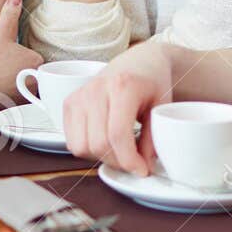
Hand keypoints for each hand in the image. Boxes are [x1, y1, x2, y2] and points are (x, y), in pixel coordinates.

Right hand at [0, 0, 41, 99]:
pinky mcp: (18, 105)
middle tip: (2, 69)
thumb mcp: (0, 31)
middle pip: (32, 72)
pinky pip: (20, 99)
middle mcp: (37, 80)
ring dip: (18, 83)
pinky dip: (13, 95)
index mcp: (37, 60)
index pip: (34, 58)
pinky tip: (0, 91)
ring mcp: (28, 95)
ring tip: (1, 79)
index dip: (19, 57)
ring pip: (27, 86)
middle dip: (20, 70)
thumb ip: (10, 11)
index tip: (6, 58)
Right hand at [61, 42, 174, 174]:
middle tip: (134, 162)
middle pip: (98, 144)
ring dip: (101, 158)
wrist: (139, 61)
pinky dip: (87, 150)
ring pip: (81, 146)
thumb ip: (153, 138)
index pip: (117, 134)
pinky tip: (105, 142)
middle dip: (118, 162)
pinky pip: (71, 141)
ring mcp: (79, 96)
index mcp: (122, 86)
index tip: (142, 170)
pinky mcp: (69, 103)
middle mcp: (96, 89)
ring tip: (119, 151)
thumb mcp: (162, 107)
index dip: (129, 160)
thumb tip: (143, 167)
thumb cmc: (152, 82)